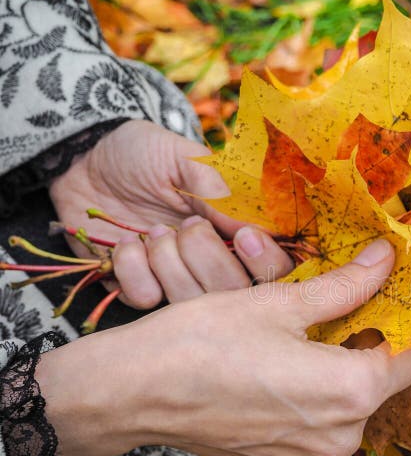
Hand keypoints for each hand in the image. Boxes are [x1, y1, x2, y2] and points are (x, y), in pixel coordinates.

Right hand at [37, 240, 410, 455]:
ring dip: (347, 367)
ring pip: (356, 402)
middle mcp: (342, 435)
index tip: (401, 294)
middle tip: (354, 302)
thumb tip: (387, 256)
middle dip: (376, 341)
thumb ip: (346, 285)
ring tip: (316, 331)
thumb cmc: (204, 341)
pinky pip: (326, 424)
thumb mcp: (280, 302)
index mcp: (350, 391)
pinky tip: (291, 364)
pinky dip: (321, 395)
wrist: (135, 393)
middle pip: (386, 380)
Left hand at [48, 120, 291, 306]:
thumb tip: (254, 226)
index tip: (243, 236)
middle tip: (186, 225)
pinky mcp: (142, 289)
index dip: (265, 260)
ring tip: (152, 231)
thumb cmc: (145, 154)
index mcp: (241, 230)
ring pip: (192, 301)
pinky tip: (126, 246)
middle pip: (236, 292)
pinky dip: (132, 270)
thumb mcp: (186, 157)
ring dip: (168, 262)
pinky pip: (147, 299)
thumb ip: (220, 189)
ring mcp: (180, 280)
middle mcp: (218, 262)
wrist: (86, 162)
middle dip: (208, 258)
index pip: (277, 265)